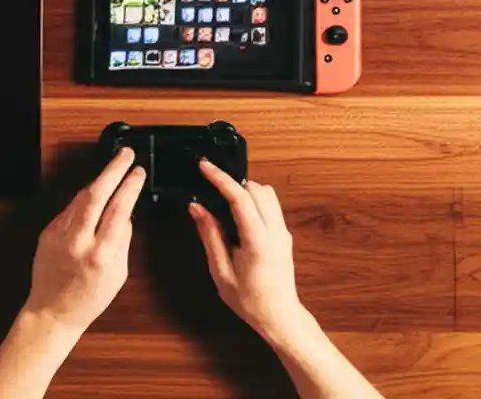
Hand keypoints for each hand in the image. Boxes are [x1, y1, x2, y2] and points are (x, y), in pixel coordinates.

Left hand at [24, 147, 145, 330]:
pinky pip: (69, 208)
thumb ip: (123, 241)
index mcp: (100, 255)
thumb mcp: (118, 274)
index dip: (129, 187)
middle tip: (126, 154)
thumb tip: (127, 212)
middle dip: (113, 170)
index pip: (118, 211)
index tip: (138, 172)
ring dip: (98, 180)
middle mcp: (77, 241)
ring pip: (80, 198)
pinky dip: (84, 198)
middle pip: (96, 195)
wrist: (52, 310)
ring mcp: (59, 234)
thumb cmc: (89, 298)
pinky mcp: (48, 231)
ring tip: (114, 168)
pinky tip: (95, 191)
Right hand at [189, 160, 308, 342]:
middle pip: (256, 189)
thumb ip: (210, 235)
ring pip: (266, 193)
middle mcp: (276, 232)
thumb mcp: (220, 270)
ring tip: (222, 203)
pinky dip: (252, 200)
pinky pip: (270, 205)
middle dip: (232, 183)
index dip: (220, 178)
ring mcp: (283, 232)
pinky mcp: (284, 234)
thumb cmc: (250, 300)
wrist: (279, 316)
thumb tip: (197, 208)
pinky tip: (236, 215)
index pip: (240, 198)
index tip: (204, 166)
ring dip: (244, 191)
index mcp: (258, 241)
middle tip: (208, 187)